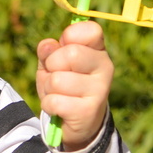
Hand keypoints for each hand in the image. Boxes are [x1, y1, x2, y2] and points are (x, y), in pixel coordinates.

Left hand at [36, 21, 112, 151]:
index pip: (91, 30)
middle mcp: (105, 67)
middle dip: (52, 65)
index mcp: (97, 50)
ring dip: (49, 88)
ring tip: (59, 94)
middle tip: (56, 75)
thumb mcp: (53, 65)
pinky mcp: (89, 111)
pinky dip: (49, 105)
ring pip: (57, 80)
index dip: (70, 35)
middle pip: (70, 54)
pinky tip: (60, 109)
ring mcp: (100, 90)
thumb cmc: (64, 86)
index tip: (64, 45)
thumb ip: (48, 52)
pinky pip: (54, 101)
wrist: (78, 123)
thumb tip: (47, 46)